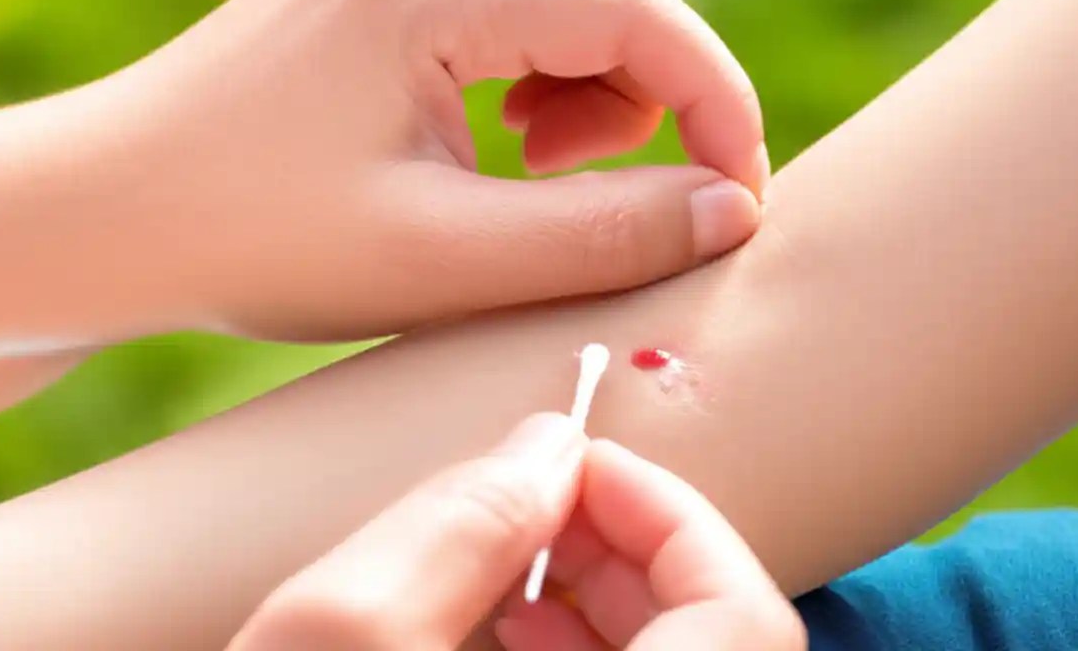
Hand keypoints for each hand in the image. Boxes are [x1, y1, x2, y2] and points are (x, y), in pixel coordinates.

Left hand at [99, 0, 767, 340]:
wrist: (101, 213)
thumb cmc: (252, 238)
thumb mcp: (441, 258)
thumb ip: (600, 235)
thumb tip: (725, 211)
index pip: (646, 14)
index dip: (718, 108)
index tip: (734, 202)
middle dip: (655, 98)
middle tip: (610, 196)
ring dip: (596, 84)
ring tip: (537, 170)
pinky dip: (537, 70)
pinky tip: (495, 138)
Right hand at [226, 413, 802, 649]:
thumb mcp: (335, 639)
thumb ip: (461, 525)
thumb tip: (548, 446)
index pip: (742, 620)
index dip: (673, 515)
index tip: (579, 463)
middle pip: (723, 645)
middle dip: (634, 548)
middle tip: (541, 502)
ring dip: (616, 602)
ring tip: (525, 573)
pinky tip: (514, 636)